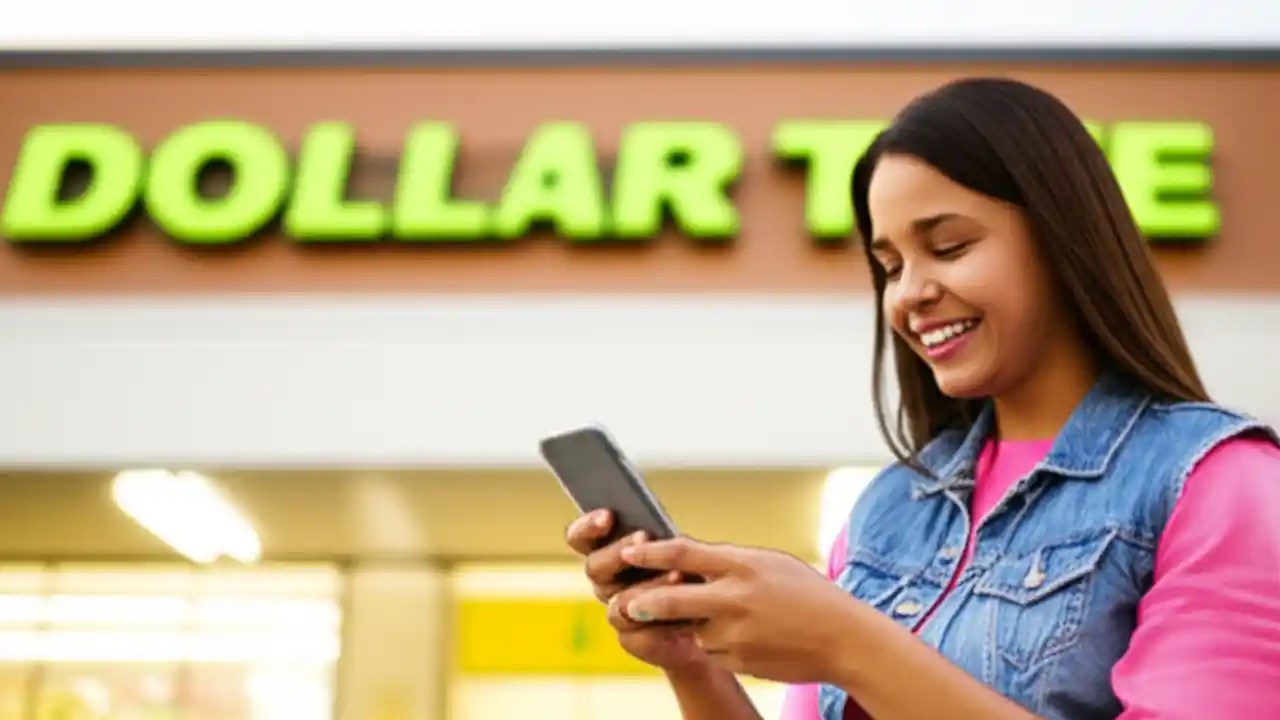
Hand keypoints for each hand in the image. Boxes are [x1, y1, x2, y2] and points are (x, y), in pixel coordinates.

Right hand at [564, 510, 707, 671]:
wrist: (710, 616)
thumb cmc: (693, 569)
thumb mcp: (678, 546)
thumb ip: (658, 536)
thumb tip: (647, 529)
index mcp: (607, 552)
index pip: (580, 538)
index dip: (587, 527)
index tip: (608, 515)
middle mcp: (606, 581)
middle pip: (595, 568)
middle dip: (618, 552)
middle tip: (643, 536)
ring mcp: (618, 612)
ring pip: (618, 603)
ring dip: (649, 587)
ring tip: (678, 574)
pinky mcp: (634, 640)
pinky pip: (638, 637)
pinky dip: (666, 625)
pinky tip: (690, 616)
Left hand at [614, 537, 863, 683]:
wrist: (843, 639)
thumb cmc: (807, 594)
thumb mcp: (769, 562)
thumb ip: (728, 560)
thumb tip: (686, 558)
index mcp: (741, 564)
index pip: (682, 553)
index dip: (649, 552)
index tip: (628, 550)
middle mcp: (734, 598)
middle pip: (670, 598)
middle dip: (643, 601)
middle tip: (626, 602)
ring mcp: (734, 633)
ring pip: (692, 628)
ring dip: (694, 624)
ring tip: (732, 617)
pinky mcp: (738, 660)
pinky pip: (712, 651)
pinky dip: (717, 643)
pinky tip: (747, 636)